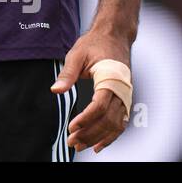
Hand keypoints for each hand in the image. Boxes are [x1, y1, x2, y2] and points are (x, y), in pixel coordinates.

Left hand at [52, 28, 131, 153]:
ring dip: (99, 138)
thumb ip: (67, 74)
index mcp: (111, 78)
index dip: (86, 119)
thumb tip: (55, 90)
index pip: (100, 106)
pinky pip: (121, 122)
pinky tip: (99, 144)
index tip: (72, 127)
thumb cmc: (95, 43)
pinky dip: (111, 135)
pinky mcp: (124, 99)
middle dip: (90, 133)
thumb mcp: (77, 54)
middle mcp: (122, 90)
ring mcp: (125, 96)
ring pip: (116, 124)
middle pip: (108, 119)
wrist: (114, 36)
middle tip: (72, 142)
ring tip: (81, 146)